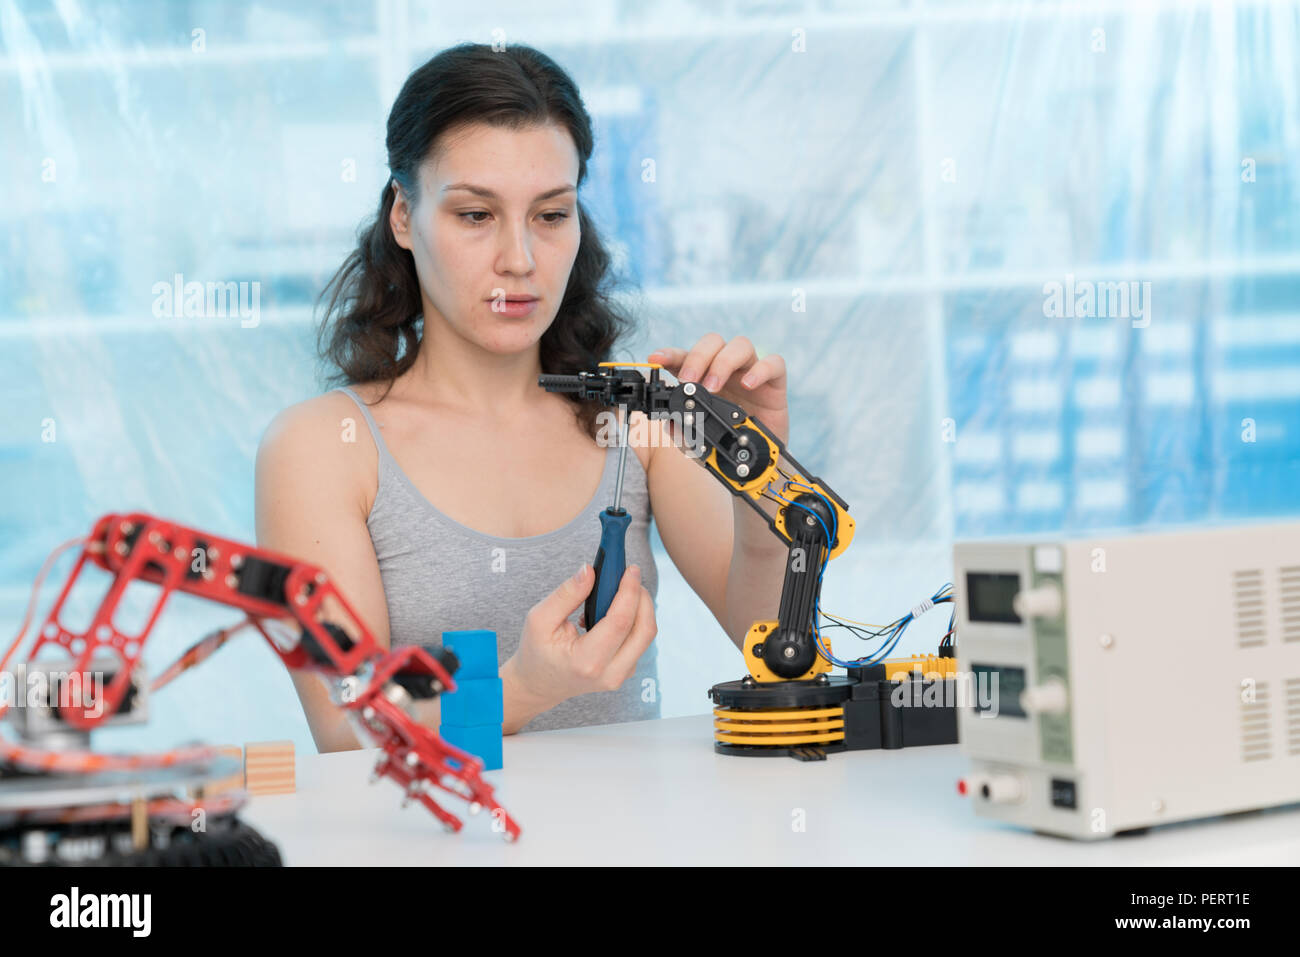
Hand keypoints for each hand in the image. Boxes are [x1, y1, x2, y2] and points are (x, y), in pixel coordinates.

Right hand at [504, 563, 656, 714]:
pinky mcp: (627, 671)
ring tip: (619, 590)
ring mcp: (621, 675)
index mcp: (587, 662)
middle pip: (644, 629)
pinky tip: (614, 610)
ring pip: (646, 634)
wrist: (540, 684)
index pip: (620, 623)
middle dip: (642, 597)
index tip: (631, 570)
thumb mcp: (540, 619)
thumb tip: (590, 570)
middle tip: (630, 575)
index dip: (629, 592)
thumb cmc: (536, 651)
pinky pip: (640, 640)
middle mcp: (610, 673)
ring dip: (640, 606)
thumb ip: (566, 594)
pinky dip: (634, 618)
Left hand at [648, 334, 788, 443]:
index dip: (669, 354)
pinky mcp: (774, 383)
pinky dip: (760, 370)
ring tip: (713, 388)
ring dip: (723, 363)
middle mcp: (726, 370)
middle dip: (697, 358)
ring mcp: (750, 372)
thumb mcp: (699, 444)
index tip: (655, 359)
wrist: (760, 462)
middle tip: (688, 382)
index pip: (685, 357)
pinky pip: (774, 363)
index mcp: (704, 378)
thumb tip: (670, 423)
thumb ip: (683, 434)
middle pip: (713, 342)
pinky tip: (748, 385)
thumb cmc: (728, 445)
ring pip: (740, 345)